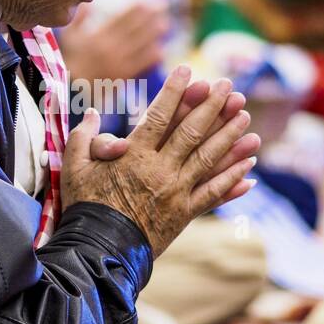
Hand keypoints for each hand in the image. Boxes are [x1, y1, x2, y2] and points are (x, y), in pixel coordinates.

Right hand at [61, 0, 169, 84]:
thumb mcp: (69, 36)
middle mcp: (111, 49)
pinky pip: (142, 66)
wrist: (70, 88)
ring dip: (155, 34)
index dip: (137, 8)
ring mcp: (119, 64)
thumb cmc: (69, 60)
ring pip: (142, 46)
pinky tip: (161, 50)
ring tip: (166, 25)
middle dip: (151, 16)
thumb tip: (89, 4)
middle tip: (164, 5)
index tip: (148, 0)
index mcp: (99, 37)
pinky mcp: (123, 77)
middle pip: (136, 29)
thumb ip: (79, 19)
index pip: (122, 18)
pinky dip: (152, 57)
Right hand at [62, 65, 259, 256]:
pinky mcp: (184, 214)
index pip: (159, 115)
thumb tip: (92, 113)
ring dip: (229, 136)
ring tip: (245, 116)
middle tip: (229, 86)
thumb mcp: (73, 168)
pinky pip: (214, 193)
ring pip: (208, 158)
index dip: (175, 91)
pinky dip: (233, 178)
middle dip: (212, 106)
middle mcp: (160, 170)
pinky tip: (249, 164)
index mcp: (134, 155)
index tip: (188, 70)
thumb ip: (83, 137)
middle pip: (191, 131)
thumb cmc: (84, 207)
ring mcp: (176, 192)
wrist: (99, 252)